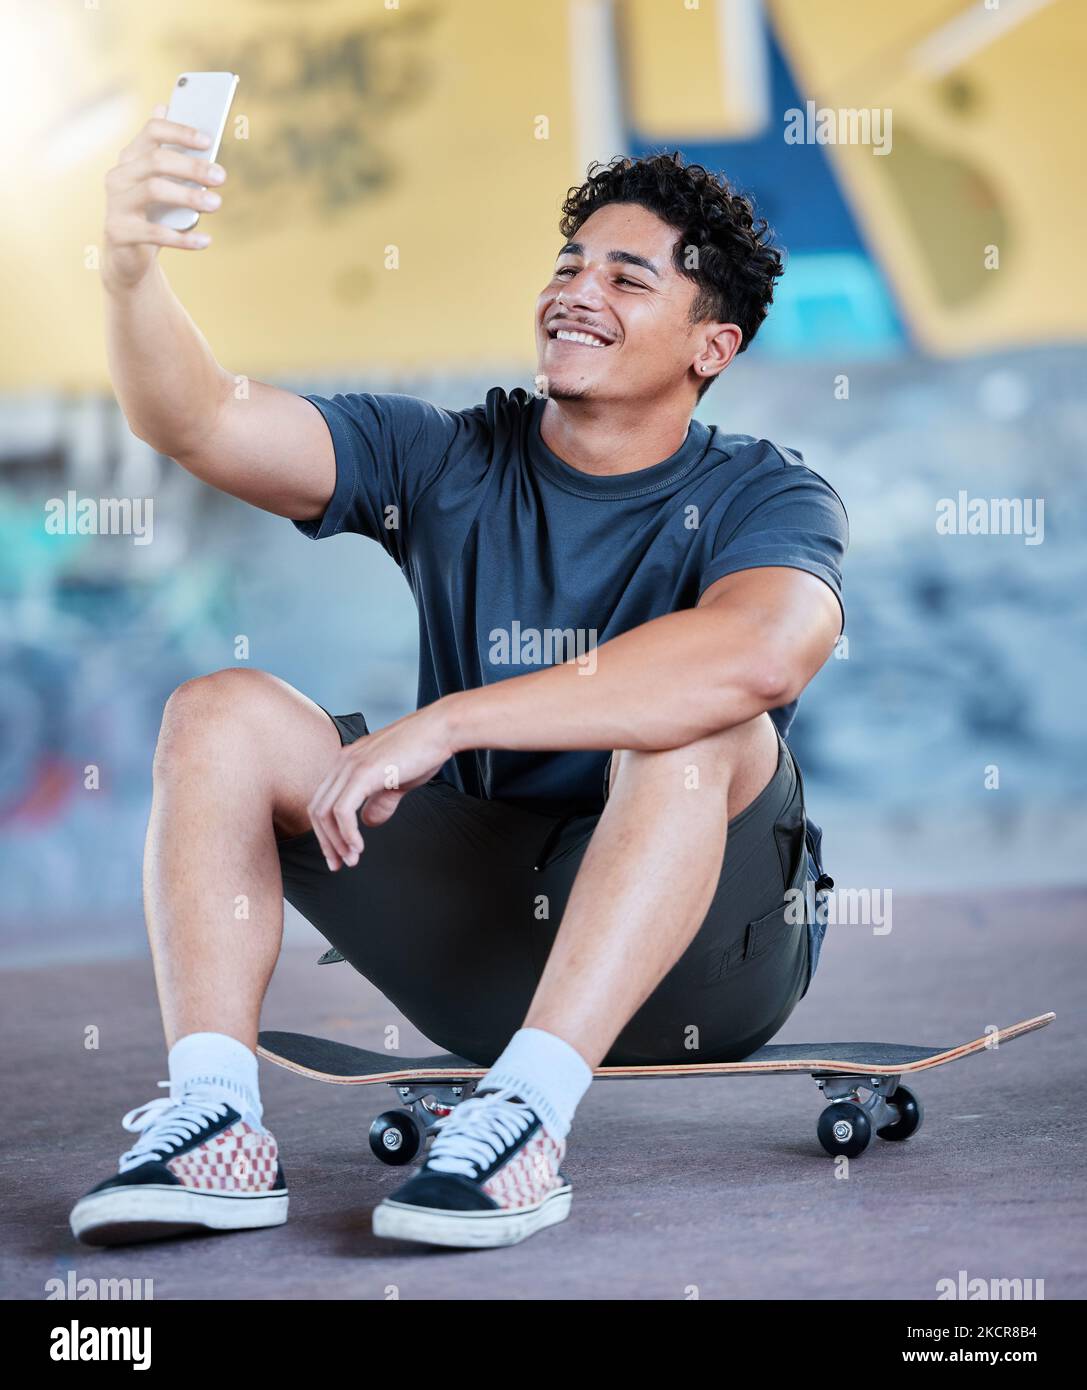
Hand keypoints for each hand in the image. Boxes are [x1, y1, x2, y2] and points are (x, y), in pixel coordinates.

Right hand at [103, 105, 226, 290]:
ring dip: (189, 196)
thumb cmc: (153, 215)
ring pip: (154, 190)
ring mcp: (116, 204)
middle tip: (221, 177)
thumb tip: (166, 107)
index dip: (180, 132)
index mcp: (130, 158)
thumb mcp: (162, 184)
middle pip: (156, 161)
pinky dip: (183, 238)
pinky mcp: (119, 232)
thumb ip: (170, 156)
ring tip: (216, 204)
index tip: (208, 141)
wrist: (129, 257)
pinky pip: (155, 233)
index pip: (152, 132)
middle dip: (192, 167)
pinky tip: (205, 241)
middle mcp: (119, 176)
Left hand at [307, 704, 455, 870]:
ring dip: (336, 842)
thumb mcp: (397, 781)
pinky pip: (342, 812)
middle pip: (317, 809)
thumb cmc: (424, 750)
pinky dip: (347, 834)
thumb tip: (369, 822)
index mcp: (347, 762)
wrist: (440, 730)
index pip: (322, 801)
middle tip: (338, 864)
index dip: (326, 831)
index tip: (338, 853)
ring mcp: (350, 766)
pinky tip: (358, 847)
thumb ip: (380, 801)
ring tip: (351, 859)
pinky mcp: (362, 773)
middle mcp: (342, 762)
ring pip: (325, 813)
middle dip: (326, 841)